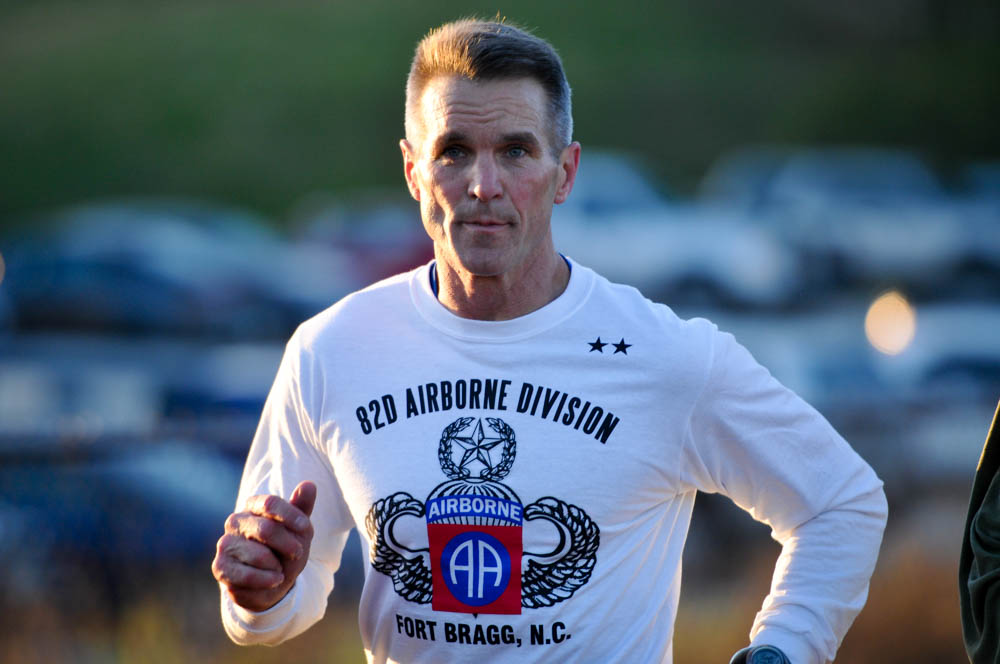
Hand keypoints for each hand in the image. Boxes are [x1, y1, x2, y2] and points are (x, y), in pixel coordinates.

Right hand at [212, 480, 316, 611]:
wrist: (273, 581)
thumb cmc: (286, 549)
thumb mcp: (299, 529)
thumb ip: (302, 507)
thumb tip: (309, 484)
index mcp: (253, 506)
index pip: (270, 503)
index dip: (290, 516)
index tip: (305, 528)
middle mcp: (235, 521)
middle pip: (266, 529)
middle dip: (288, 544)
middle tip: (297, 553)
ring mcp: (225, 544)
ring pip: (259, 555)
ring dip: (278, 566)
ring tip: (279, 568)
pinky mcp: (220, 567)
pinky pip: (248, 575)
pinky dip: (267, 580)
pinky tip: (273, 580)